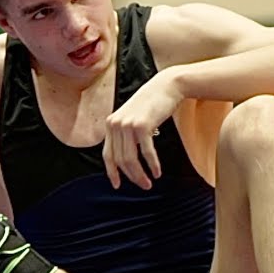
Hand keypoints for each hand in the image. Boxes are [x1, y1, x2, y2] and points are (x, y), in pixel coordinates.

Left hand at [102, 70, 182, 189]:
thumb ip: (125, 135)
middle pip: (121, 160)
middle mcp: (115, 124)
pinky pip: (146, 152)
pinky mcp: (142, 125)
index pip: (108, 155)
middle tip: (143, 186)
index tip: (117, 185)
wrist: (166, 86)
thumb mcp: (131, 118)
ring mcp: (127, 124)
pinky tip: (157, 172)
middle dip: (132, 176)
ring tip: (149, 183)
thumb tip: (126, 162)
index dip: (112, 172)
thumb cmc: (151, 104)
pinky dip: (152, 165)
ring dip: (140, 174)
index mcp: (110, 124)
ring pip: (131, 159)